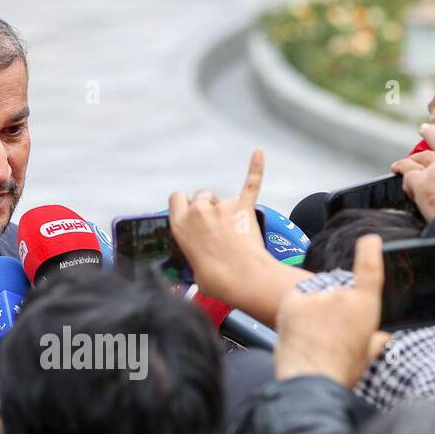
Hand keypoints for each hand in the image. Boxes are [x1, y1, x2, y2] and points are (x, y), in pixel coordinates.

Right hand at [169, 150, 307, 325]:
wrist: (243, 280)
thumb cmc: (217, 280)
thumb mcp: (192, 269)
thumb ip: (194, 253)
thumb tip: (201, 260)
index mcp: (180, 225)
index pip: (176, 198)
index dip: (185, 205)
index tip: (191, 215)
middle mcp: (198, 211)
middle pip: (200, 195)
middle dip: (207, 207)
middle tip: (217, 229)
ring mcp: (222, 207)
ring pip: (222, 198)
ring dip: (227, 209)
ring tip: (236, 233)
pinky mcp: (244, 207)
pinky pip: (251, 182)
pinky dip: (256, 168)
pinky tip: (258, 153)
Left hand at [275, 234, 387, 385]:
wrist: (309, 383)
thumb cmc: (339, 372)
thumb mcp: (366, 356)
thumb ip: (374, 339)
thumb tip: (380, 336)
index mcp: (364, 306)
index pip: (369, 269)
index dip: (370, 251)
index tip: (369, 240)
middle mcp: (341, 295)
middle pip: (337, 293)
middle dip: (332, 311)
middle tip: (328, 338)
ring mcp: (315, 296)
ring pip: (314, 298)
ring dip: (312, 313)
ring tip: (311, 340)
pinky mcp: (292, 301)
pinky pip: (295, 300)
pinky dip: (295, 311)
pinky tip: (298, 332)